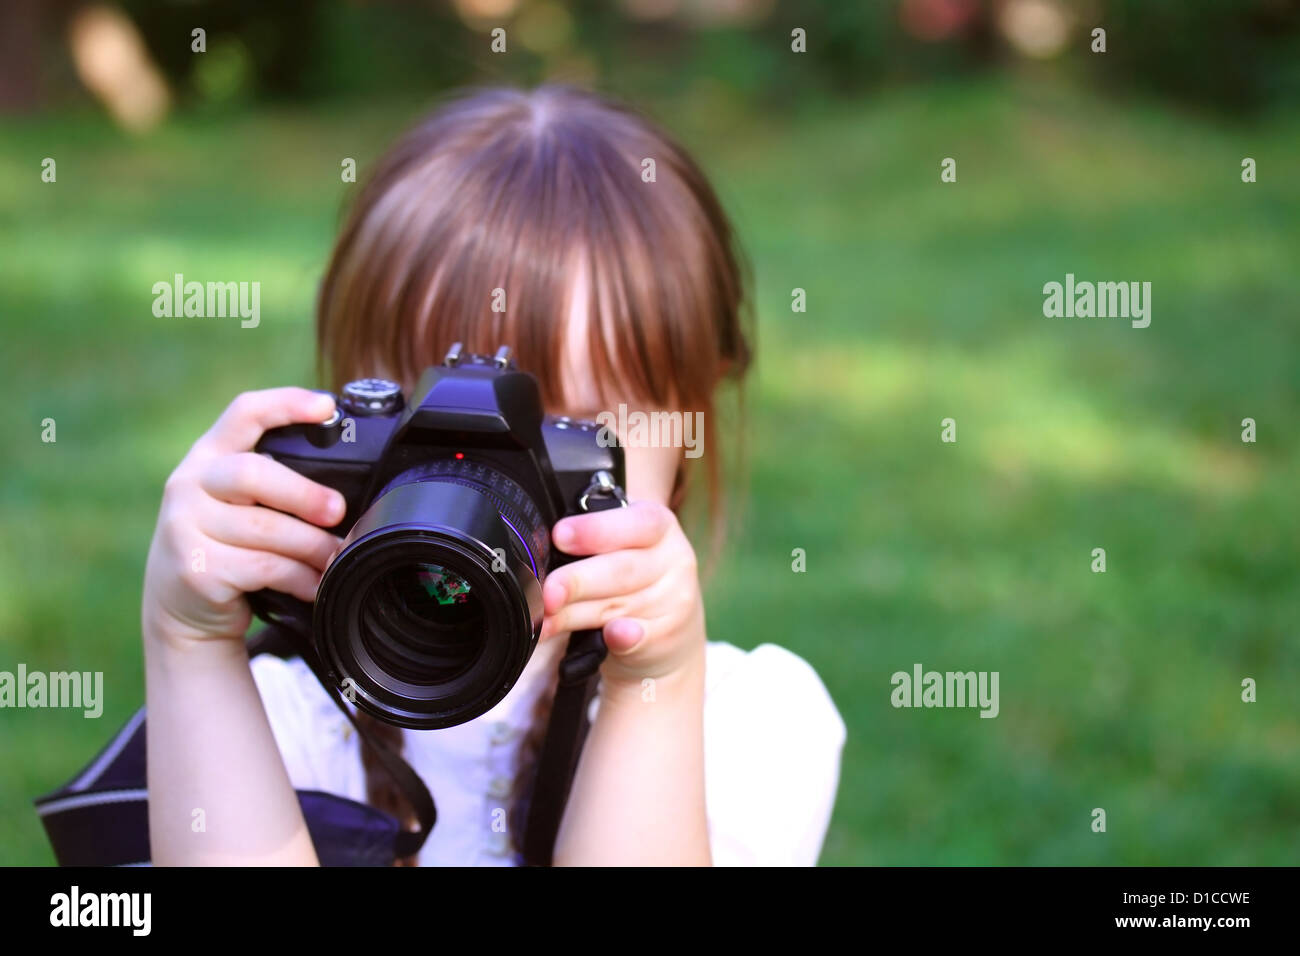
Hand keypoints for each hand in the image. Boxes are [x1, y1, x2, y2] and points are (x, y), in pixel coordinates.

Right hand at [142, 388, 346, 646]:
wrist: (179, 610)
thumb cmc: (226, 547)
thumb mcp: (236, 504)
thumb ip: (272, 484)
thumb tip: (349, 490)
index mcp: (208, 456)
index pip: (244, 413)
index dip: (286, 404)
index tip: (327, 407)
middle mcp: (189, 484)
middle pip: (254, 473)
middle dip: (305, 493)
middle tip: (338, 512)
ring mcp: (185, 526)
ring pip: (266, 528)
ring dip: (313, 546)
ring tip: (336, 556)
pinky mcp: (195, 568)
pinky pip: (264, 567)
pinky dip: (300, 577)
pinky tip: (314, 584)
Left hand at [539, 501, 705, 689]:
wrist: (671, 624)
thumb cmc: (633, 573)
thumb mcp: (623, 545)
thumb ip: (592, 540)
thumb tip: (540, 547)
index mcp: (659, 525)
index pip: (634, 522)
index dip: (594, 529)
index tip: (559, 536)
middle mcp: (672, 559)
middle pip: (621, 569)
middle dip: (577, 580)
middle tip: (546, 591)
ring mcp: (672, 600)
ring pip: (616, 606)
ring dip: (573, 615)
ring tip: (543, 620)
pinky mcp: (667, 634)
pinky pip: (639, 635)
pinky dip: (622, 636)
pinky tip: (610, 636)